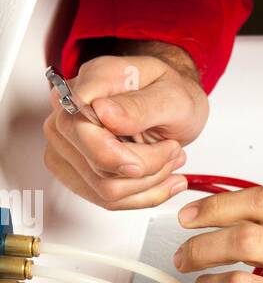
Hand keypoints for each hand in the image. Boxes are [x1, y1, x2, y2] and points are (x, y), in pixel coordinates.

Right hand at [43, 47, 207, 209]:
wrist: (171, 102)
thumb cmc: (169, 93)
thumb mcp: (171, 94)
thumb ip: (139, 106)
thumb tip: (103, 112)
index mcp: (91, 83)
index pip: (79, 127)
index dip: (110, 155)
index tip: (141, 165)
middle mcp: (70, 113)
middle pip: (94, 165)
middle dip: (145, 168)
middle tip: (173, 151)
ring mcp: (68, 143)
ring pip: (104, 189)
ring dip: (148, 184)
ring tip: (170, 160)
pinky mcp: (75, 169)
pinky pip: (107, 199)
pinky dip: (142, 195)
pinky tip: (163, 179)